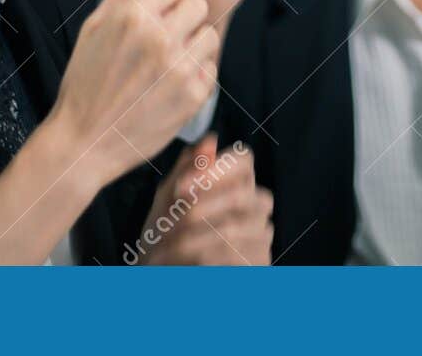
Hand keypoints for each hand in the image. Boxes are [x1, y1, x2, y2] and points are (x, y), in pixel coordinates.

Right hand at [45, 0, 218, 185]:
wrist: (84, 143)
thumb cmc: (87, 84)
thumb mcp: (93, 27)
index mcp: (132, 14)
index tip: (161, 11)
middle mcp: (159, 36)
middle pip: (198, 4)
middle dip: (184, 17)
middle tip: (167, 37)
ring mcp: (179, 66)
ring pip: (209, 36)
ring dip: (193, 45)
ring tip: (169, 62)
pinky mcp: (193, 95)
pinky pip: (210, 68)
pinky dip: (195, 75)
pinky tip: (171, 85)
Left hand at [134, 134, 272, 265]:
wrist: (161, 283)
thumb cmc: (164, 236)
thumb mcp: (166, 200)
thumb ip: (186, 168)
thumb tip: (210, 138)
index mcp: (236, 181)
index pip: (244, 160)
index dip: (214, 170)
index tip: (179, 188)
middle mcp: (255, 206)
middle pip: (243, 194)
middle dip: (201, 208)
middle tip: (169, 223)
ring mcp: (261, 236)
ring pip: (235, 228)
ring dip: (193, 238)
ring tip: (164, 250)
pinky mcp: (259, 266)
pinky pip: (236, 259)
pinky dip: (202, 261)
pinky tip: (180, 265)